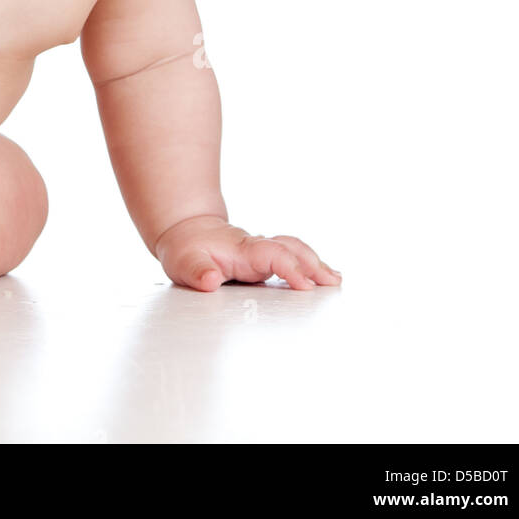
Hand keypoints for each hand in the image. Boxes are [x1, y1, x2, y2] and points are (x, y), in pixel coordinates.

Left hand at [153, 214, 341, 291]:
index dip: (291, 268)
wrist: (187, 232)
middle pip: (291, 249)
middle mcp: (256, 248)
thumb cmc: (186, 250)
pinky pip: (291, 257)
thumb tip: (211, 280)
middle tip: (333, 284)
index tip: (306, 286)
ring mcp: (262, 252)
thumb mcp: (183, 262)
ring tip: (335, 281)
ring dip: (316, 264)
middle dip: (314, 265)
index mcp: (242, 249)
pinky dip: (309, 265)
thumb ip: (197, 271)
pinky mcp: (264, 259)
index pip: (273, 254)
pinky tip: (324, 278)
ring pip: (295, 250)